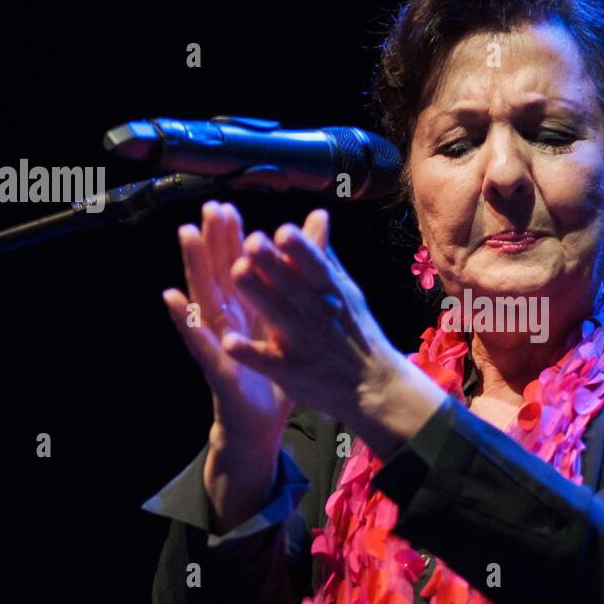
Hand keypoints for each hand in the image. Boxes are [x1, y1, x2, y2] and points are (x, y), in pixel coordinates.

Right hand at [161, 201, 295, 451]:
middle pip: (218, 274)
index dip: (232, 238)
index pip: (237, 268)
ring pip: (204, 297)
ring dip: (194, 266)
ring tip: (186, 235)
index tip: (228, 206)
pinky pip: (199, 340)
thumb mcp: (287, 325)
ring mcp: (217, 340)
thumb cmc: (274, 371)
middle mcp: (227, 321)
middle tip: (210, 208)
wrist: (262, 422)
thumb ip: (297, 286)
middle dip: (213, 240)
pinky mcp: (216, 366)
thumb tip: (309, 255)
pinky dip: (185, 319)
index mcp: (245, 309)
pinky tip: (172, 298)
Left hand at [221, 209, 446, 455]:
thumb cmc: (356, 334)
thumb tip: (317, 215)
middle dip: (273, 264)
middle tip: (251, 241)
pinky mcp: (291, 372)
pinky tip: (228, 342)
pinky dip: (249, 353)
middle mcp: (318, 315)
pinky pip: (267, 361)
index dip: (301, 249)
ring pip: (278, 316)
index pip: (316, 265)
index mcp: (331, 292)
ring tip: (237, 274)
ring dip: (259, 295)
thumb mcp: (348, 292)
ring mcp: (304, 344)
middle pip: (292, 286)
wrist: (375, 388)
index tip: (283, 231)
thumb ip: (325, 256)